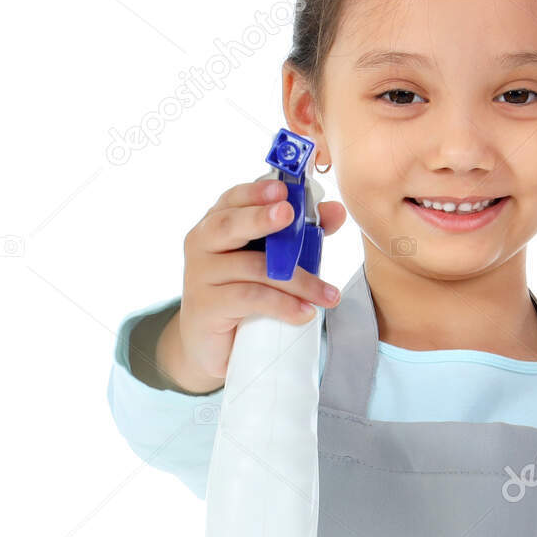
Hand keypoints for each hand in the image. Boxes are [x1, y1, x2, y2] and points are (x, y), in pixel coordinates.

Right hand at [155, 176, 347, 391]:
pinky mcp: (206, 306)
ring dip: (298, 280)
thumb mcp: (272, 260)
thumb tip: (336, 210)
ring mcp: (200, 275)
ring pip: (253, 268)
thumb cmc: (244, 294)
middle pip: (230, 225)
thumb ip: (301, 234)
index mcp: (217, 224)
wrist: (213, 347)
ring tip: (328, 295)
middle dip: (260, 217)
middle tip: (288, 213)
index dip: (257, 191)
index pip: (234, 199)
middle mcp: (203, 243)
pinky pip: (248, 299)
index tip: (282, 188)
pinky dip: (282, 305)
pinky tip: (305, 313)